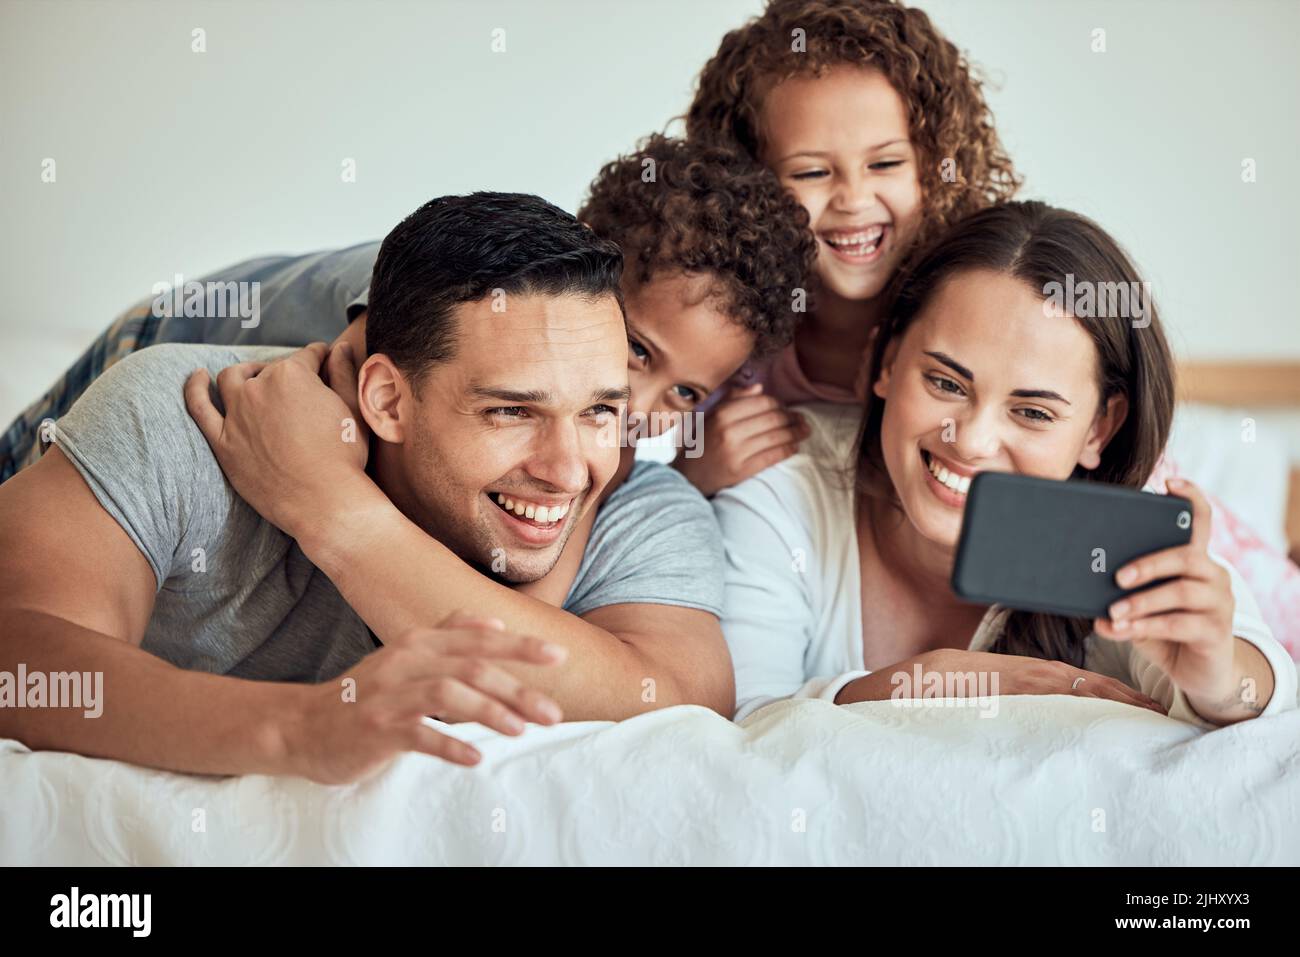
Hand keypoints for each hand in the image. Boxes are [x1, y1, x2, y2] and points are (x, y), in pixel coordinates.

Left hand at [184, 341, 370, 538]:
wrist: (325, 502)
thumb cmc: (346, 456)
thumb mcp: (354, 409)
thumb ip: (344, 372)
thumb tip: (340, 346)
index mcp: (293, 374)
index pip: (306, 357)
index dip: (319, 358)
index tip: (325, 361)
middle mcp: (259, 387)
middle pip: (270, 370)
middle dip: (286, 374)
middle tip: (301, 391)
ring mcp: (237, 414)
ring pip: (232, 380)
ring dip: (245, 374)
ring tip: (255, 379)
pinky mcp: (223, 442)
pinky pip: (199, 408)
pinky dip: (195, 388)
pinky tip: (197, 377)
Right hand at [284, 611, 566, 784]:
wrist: (304, 726)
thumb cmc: (368, 694)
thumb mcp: (407, 656)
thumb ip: (450, 636)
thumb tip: (496, 624)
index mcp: (419, 642)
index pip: (479, 638)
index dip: (521, 646)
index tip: (559, 657)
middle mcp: (406, 661)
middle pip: (471, 667)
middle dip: (517, 689)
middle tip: (552, 713)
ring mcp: (389, 695)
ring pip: (448, 695)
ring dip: (490, 712)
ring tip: (520, 730)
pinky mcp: (375, 729)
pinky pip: (418, 735)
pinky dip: (449, 745)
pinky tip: (476, 757)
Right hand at [674, 384, 810, 495]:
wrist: (688, 477)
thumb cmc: (702, 444)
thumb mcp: (711, 416)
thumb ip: (733, 399)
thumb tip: (760, 388)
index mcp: (722, 414)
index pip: (763, 402)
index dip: (780, 404)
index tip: (786, 408)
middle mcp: (729, 431)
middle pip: (773, 418)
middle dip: (793, 418)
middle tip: (802, 420)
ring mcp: (736, 452)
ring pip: (777, 437)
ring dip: (796, 433)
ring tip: (804, 431)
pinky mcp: (742, 470)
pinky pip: (773, 456)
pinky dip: (788, 449)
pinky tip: (795, 446)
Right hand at [839, 648, 1167, 713]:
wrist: (921, 676)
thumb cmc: (949, 682)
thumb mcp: (988, 683)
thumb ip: (1015, 690)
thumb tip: (1037, 703)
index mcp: (1027, 671)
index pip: (1078, 678)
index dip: (1111, 688)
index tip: (1138, 699)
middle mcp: (1031, 673)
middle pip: (1087, 681)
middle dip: (1122, 692)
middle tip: (1156, 706)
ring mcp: (1025, 681)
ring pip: (1078, 687)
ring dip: (1112, 696)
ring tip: (1144, 709)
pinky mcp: (1017, 688)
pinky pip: (1056, 694)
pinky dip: (1084, 697)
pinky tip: (1105, 707)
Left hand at [1093, 478, 1239, 707]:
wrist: (1198, 672)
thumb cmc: (1164, 631)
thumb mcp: (1141, 609)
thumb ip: (1121, 597)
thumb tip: (1084, 597)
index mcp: (1194, 560)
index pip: (1200, 520)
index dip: (1190, 498)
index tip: (1169, 483)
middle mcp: (1213, 575)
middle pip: (1187, 556)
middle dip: (1149, 563)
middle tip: (1117, 576)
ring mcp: (1220, 603)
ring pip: (1182, 592)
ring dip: (1142, 601)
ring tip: (1113, 611)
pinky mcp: (1217, 632)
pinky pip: (1179, 625)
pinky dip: (1145, 626)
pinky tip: (1121, 629)